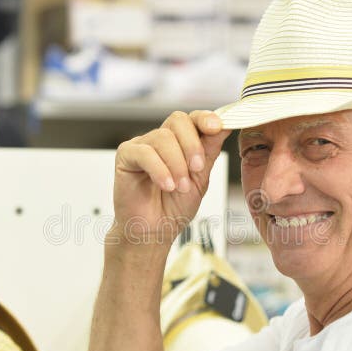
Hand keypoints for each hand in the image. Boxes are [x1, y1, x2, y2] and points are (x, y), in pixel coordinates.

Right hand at [112, 110, 229, 244]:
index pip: (192, 118)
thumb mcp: (201, 178)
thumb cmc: (174, 207)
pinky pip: (144, 153)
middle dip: (192, 144)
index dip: (205, 118)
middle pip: (177, 121)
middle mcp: (161, 140)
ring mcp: (142, 145)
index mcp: (180, 142)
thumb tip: (226, 126)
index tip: (216, 127)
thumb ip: (210, 151)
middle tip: (197, 168)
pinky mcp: (125, 156)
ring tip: (180, 187)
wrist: (154, 232)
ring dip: (177, 164)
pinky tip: (166, 185)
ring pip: (162, 137)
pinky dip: (160, 170)